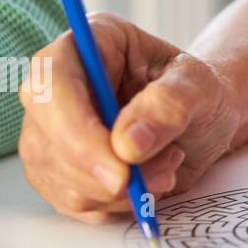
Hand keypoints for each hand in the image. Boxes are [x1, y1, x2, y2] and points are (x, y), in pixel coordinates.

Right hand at [18, 12, 239, 223]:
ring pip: (54, 174)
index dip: (75, 127)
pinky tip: (148, 184)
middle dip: (95, 169)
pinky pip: (70, 200)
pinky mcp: (57, 168)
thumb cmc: (198, 92)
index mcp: (91, 43)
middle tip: (146, 182)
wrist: (204, 120)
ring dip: (114, 189)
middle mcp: (59, 85)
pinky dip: (112, 205)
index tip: (119, 166)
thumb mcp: (200, 86)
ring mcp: (51, 129)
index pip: (52, 81)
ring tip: (167, 167)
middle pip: (42, 135)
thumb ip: (171, 104)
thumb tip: (128, 143)